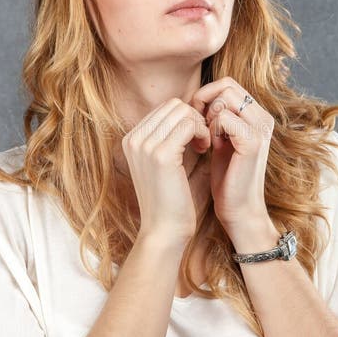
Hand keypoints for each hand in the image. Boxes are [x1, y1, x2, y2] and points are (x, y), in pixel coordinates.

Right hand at [121, 97, 211, 241]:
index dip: (187, 118)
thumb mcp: (169, 162)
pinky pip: (189, 124)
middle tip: (204, 142)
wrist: (165, 232)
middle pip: (173, 105)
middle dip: (194, 119)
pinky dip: (202, 132)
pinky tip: (205, 150)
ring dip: (200, 125)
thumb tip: (196, 110)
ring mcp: (144, 145)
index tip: (197, 139)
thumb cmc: (172, 200)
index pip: (165, 108)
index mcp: (132, 140)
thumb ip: (176, 136)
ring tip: (204, 146)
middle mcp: (134, 139)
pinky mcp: (160, 154)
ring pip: (182, 111)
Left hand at [189, 77, 274, 231]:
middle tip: (197, 126)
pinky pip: (224, 117)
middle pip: (226, 85)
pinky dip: (211, 129)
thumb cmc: (227, 178)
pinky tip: (211, 147)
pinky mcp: (253, 141)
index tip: (195, 118)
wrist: (239, 210)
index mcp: (257, 115)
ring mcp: (261, 128)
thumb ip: (215, 118)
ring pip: (225, 97)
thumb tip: (197, 96)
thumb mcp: (221, 140)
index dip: (206, 95)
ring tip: (207, 138)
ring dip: (208, 116)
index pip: (227, 84)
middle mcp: (263, 117)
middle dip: (204, 101)